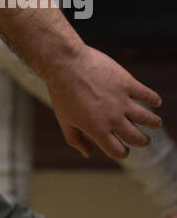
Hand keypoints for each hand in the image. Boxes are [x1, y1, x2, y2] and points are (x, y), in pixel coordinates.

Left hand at [43, 44, 162, 161]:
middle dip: (142, 142)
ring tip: (155, 123)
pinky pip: (147, 94)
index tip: (124, 149)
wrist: (65, 63)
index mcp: (98, 130)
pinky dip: (154, 99)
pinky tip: (155, 101)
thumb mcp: (64, 120)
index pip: (118, 151)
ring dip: (154, 123)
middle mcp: (113, 118)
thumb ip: (75, 140)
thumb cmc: (62, 92)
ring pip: (147, 119)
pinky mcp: (126, 83)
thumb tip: (87, 153)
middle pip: (136, 138)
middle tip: (144, 140)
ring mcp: (121, 101)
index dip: (122, 153)